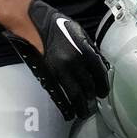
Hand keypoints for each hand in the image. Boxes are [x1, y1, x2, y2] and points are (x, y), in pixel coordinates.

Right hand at [3, 0, 109, 121]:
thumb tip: (99, 65)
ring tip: (84, 113)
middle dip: (93, 98)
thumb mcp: (79, 32)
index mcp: (84, 50)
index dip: (103, 85)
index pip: (99, 73)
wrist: (34, 24)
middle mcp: (74, 62)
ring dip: (81, 107)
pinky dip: (65, 106)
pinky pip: (59, 95)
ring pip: (75, 95)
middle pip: (88, 86)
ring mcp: (60, 70)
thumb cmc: (56, 25)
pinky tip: (69, 113)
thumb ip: (90, 48)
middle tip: (94, 104)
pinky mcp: (48, 75)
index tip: (103, 92)